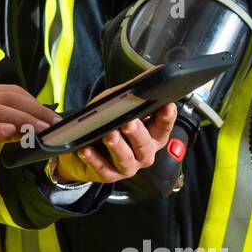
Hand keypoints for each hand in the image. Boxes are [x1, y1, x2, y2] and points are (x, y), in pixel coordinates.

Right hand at [0, 84, 56, 207]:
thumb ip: (1, 128)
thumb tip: (29, 127)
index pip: (11, 92)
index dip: (35, 104)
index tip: (52, 118)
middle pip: (9, 97)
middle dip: (36, 110)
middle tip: (55, 126)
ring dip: (24, 119)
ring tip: (42, 131)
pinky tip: (12, 133)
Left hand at [51, 101, 177, 184]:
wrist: (84, 150)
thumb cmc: (106, 124)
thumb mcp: (117, 105)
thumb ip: (131, 93)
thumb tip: (148, 76)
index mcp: (152, 136)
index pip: (164, 127)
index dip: (167, 118)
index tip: (167, 106)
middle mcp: (143, 154)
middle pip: (145, 145)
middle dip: (137, 133)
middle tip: (129, 123)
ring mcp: (127, 167)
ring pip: (126, 160)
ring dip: (117, 147)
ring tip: (109, 134)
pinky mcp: (109, 176)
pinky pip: (102, 168)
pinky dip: (93, 158)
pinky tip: (86, 149)